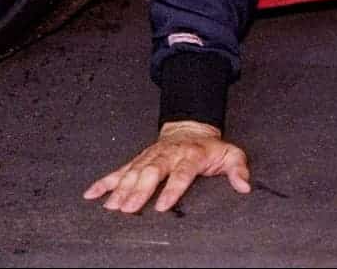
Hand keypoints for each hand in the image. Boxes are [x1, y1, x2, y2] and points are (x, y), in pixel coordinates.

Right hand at [84, 120, 250, 213]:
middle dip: (139, 191)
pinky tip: (90, 194)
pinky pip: (118, 171)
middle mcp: (167, 155)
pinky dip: (104, 182)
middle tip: (129, 209)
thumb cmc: (209, 148)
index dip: (172, 189)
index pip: (181, 173)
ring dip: (120, 190)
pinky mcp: (137, 160)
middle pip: (152, 172)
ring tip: (111, 208)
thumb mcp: (230, 153)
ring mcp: (149, 157)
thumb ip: (238, 169)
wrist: (190, 128)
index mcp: (190, 155)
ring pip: (133, 173)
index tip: (163, 206)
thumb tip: (245, 186)